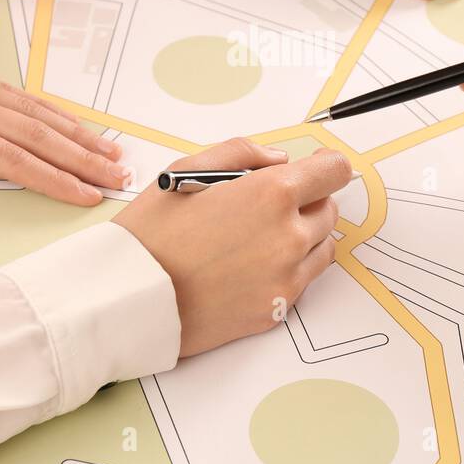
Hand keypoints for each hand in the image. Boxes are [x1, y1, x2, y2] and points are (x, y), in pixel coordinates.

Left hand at [0, 25, 131, 229]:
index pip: (4, 155)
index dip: (50, 178)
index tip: (86, 196)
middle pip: (30, 131)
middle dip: (79, 157)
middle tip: (119, 177)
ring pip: (29, 109)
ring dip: (74, 132)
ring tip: (111, 152)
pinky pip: (13, 94)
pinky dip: (48, 110)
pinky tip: (69, 123)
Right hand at [112, 139, 351, 356]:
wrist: (129, 300)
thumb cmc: (151, 233)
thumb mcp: (187, 170)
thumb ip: (242, 153)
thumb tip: (279, 159)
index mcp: (272, 194)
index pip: (334, 171)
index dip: (324, 166)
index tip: (314, 169)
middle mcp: (289, 236)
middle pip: (329, 210)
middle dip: (307, 201)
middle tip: (267, 205)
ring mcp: (287, 278)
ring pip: (323, 248)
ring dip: (303, 236)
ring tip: (258, 237)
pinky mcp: (277, 310)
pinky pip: (301, 281)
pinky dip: (287, 269)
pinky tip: (248, 265)